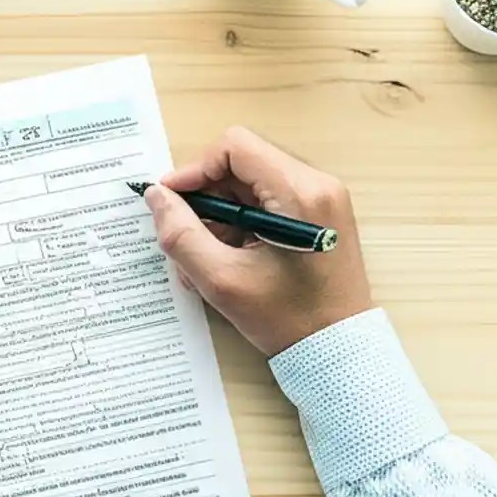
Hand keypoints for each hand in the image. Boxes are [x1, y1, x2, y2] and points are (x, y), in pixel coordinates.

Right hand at [145, 127, 372, 355]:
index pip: (234, 147)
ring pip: (252, 182)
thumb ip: (181, 234)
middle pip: (242, 163)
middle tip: (185, 232)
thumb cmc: (289, 320)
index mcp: (300, 194)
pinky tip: (230, 256)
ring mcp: (323, 198)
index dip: (195, 169)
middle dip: (206, 195)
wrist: (340, 350)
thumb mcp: (223, 280)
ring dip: (221, 212)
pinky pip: (268, 199)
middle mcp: (317, 185)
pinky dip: (241, 221)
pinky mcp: (320, 214)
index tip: (171, 200)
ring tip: (205, 254)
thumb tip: (156, 196)